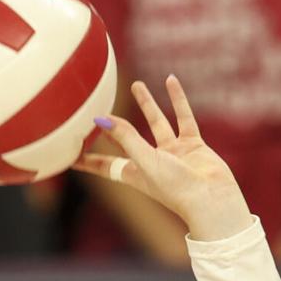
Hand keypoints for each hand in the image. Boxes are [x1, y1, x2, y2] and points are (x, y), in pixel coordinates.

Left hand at [73, 76, 252, 239]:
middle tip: (100, 109)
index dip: (87, 160)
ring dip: (147, 104)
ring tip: (136, 85)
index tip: (68, 156)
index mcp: (134, 174)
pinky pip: (183, 117)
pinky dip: (178, 100)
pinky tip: (171, 81)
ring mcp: (173, 153)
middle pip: (127, 140)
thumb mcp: (145, 161)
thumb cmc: (175, 188)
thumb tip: (101, 119)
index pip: (104, 165)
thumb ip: (126, 138)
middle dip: (115, 126)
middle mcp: (151, 162)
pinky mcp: (192, 145)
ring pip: (156, 123)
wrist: (212, 199)